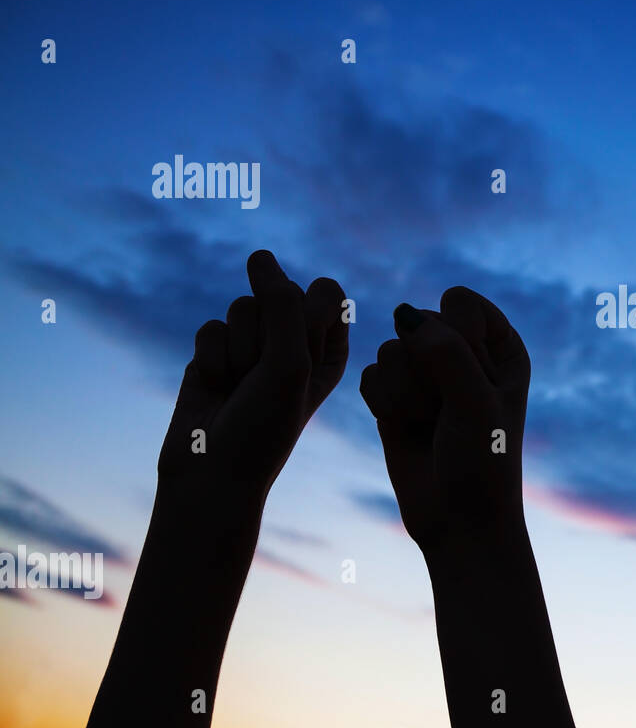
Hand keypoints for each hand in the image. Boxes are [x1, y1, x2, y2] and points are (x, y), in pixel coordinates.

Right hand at [156, 250, 348, 532]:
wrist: (213, 472)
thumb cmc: (265, 424)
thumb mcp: (290, 362)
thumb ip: (282, 302)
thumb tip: (259, 254)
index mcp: (332, 347)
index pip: (326, 292)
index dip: (306, 319)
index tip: (299, 359)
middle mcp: (296, 342)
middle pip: (280, 293)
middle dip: (268, 334)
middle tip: (266, 378)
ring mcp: (255, 345)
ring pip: (243, 307)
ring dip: (239, 349)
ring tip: (240, 386)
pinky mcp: (217, 350)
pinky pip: (211, 326)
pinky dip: (212, 358)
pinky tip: (216, 388)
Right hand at [359, 286, 529, 551]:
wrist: (458, 523)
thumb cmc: (482, 462)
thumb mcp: (476, 403)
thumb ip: (446, 352)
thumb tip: (403, 314)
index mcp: (501, 345)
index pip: (459, 302)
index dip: (456, 339)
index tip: (473, 383)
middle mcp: (464, 353)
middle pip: (419, 322)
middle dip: (426, 370)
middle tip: (447, 413)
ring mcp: (426, 374)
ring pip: (390, 348)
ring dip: (404, 391)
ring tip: (428, 423)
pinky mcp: (394, 396)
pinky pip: (369, 374)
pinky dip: (383, 403)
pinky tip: (404, 428)